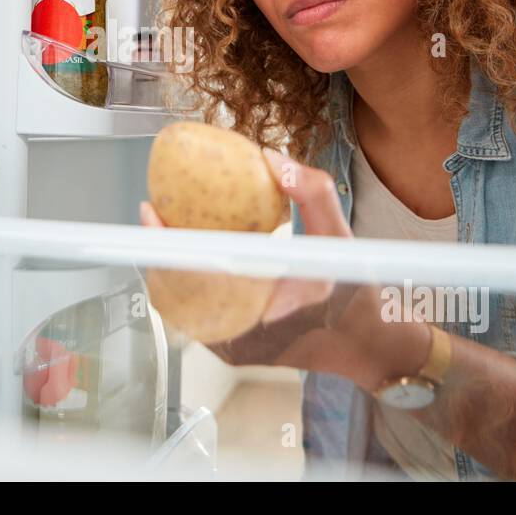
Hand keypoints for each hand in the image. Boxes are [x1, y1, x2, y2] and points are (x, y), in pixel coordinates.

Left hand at [139, 150, 428, 388]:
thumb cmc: (353, 293)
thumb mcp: (341, 235)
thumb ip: (313, 192)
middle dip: (161, 248)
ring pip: (182, 305)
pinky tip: (191, 260)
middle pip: (178, 288)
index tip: (151, 212)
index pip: (197, 271)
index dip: (166, 241)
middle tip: (156, 215)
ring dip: (171, 266)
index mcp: (268, 303)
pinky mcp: (230, 356)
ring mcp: (231, 349)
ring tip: (168, 232)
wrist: (364, 347)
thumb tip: (271, 158)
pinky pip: (195, 317)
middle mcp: (243, 334)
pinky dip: (188, 287)